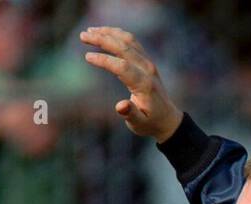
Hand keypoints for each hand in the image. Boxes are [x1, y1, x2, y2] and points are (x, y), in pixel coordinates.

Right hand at [79, 26, 182, 142]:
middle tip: (82, 36)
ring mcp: (148, 63)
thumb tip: (120, 106)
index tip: (87, 57)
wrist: (168, 119)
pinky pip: (132, 42)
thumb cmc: (150, 123)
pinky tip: (102, 32)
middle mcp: (148, 70)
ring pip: (128, 41)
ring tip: (88, 32)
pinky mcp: (146, 61)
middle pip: (124, 48)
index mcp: (145, 85)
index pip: (123, 67)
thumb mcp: (140, 124)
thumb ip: (130, 114)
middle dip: (102, 40)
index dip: (104, 60)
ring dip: (108, 33)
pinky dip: (116, 34)